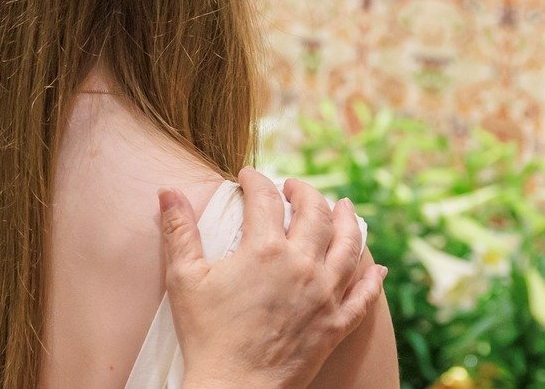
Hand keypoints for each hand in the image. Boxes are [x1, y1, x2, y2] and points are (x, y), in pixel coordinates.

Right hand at [165, 170, 386, 388]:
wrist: (235, 388)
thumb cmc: (206, 334)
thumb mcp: (183, 278)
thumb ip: (179, 231)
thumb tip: (167, 191)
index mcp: (264, 250)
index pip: (265, 199)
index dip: (256, 180)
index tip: (247, 176)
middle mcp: (302, 265)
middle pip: (315, 214)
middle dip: (305, 192)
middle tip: (295, 187)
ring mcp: (325, 295)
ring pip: (349, 246)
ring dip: (348, 221)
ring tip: (344, 207)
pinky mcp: (336, 324)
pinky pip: (364, 296)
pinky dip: (373, 279)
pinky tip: (377, 267)